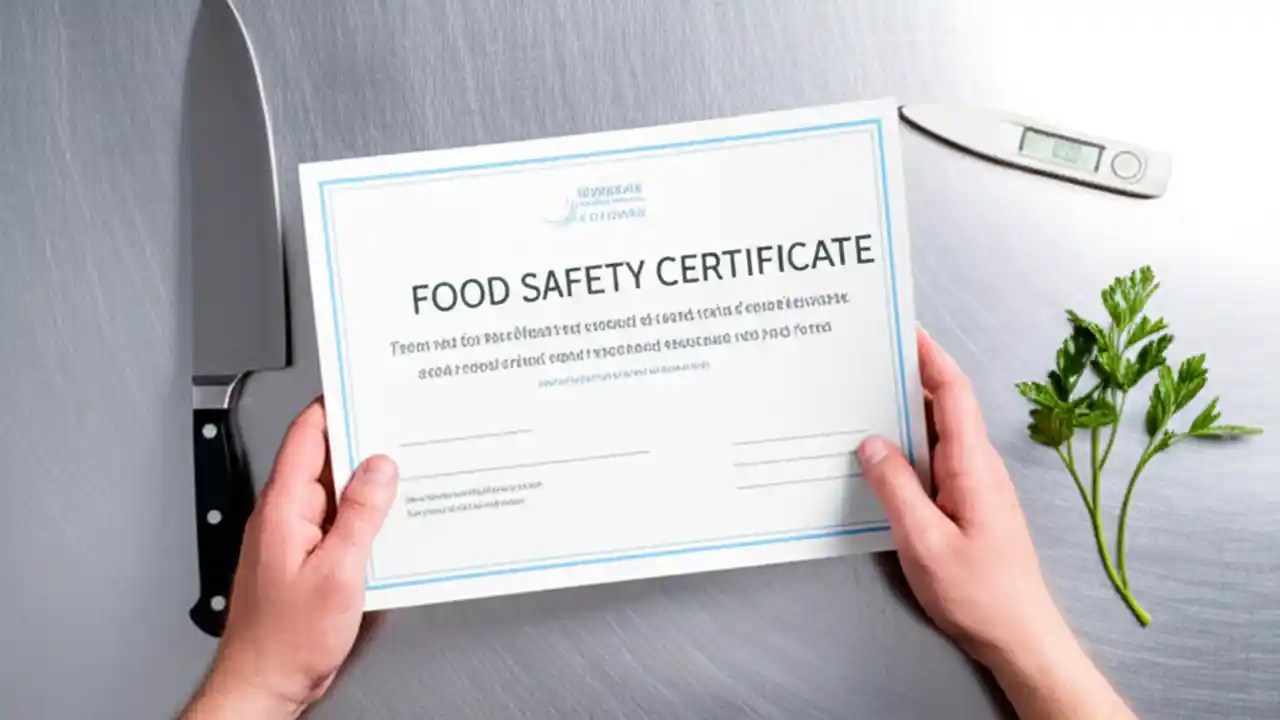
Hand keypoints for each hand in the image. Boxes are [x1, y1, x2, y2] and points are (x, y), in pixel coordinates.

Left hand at [183, 399, 397, 718]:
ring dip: (366, 486)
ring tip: (403, 479)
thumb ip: (361, 515)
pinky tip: (387, 525)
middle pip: (324, 461)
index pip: (305, 436)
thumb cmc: (285, 640)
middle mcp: (283, 517)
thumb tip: (379, 467)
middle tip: (400, 432)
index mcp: (282, 508)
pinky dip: (363, 517)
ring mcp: (293, 539)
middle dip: (363, 445)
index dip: (334, 406)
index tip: (361, 387)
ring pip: (334, 494)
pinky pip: (337, 524)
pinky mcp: (306, 560)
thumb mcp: (338, 571)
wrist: (265, 684)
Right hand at [858, 329, 1133, 719]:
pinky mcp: (968, 505)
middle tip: (866, 361)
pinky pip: (934, 461)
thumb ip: (895, 488)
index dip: (929, 355)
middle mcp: (978, 466)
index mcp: (972, 465)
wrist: (1020, 637)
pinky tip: (880, 457)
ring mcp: (975, 486)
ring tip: (862, 402)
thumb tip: (871, 443)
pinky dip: (908, 447)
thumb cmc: (978, 593)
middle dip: (908, 377)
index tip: (903, 327)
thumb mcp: (924, 541)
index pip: (953, 392)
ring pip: (937, 434)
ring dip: (905, 414)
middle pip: (944, 406)